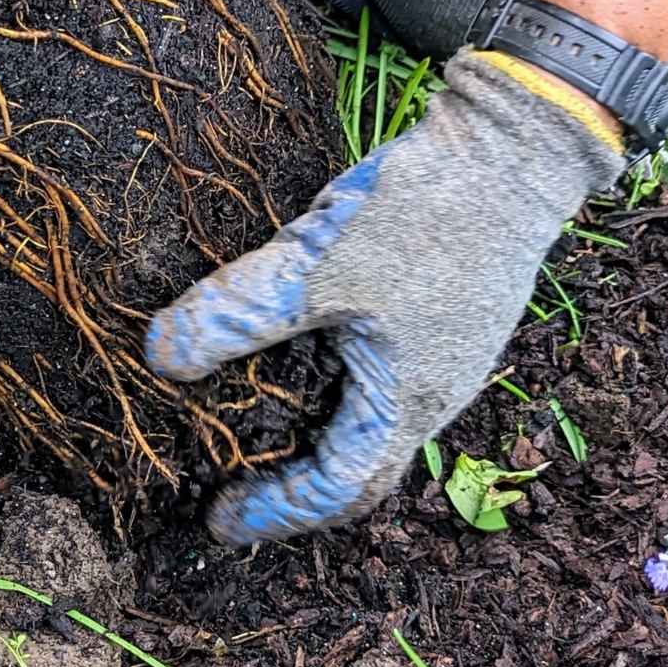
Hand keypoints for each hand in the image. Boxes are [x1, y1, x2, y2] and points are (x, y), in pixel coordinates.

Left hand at [145, 49, 625, 544]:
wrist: (507, 148)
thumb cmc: (418, 219)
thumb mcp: (311, 270)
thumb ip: (235, 314)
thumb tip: (160, 359)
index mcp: (407, 403)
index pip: (337, 489)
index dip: (275, 511)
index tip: (218, 518)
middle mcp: (431, 390)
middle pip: (356, 462)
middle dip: (291, 480)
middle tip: (230, 479)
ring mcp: (441, 348)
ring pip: (366, 411)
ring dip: (308, 423)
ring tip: (249, 414)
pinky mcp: (438, 307)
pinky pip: (376, 364)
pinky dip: (327, 373)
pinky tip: (292, 340)